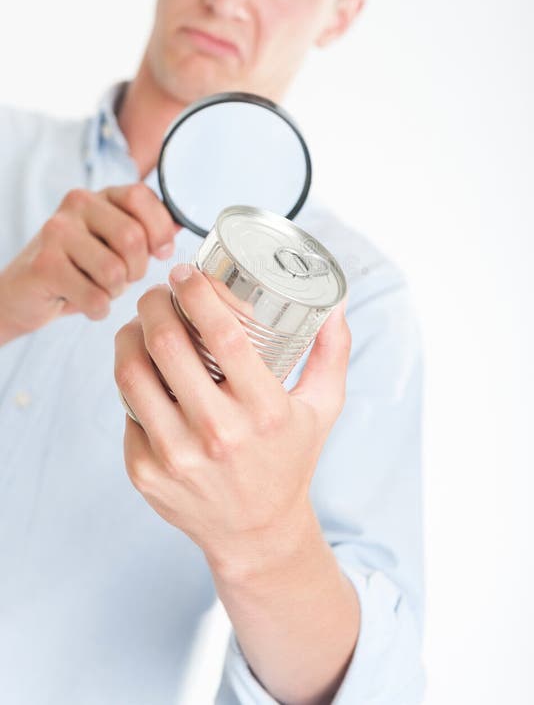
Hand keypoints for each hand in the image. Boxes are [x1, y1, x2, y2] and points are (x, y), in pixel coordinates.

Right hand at [0, 183, 179, 343]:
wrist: (23, 293)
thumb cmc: (79, 269)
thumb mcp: (114, 244)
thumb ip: (146, 232)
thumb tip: (182, 224)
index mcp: (100, 195)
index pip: (141, 196)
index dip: (159, 228)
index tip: (161, 252)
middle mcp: (76, 205)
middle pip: (132, 238)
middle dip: (137, 269)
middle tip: (124, 279)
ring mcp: (56, 232)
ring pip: (114, 271)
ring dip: (115, 292)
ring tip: (100, 290)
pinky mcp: (44, 265)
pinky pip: (95, 296)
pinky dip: (98, 310)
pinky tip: (86, 304)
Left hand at [115, 264, 350, 578]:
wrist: (256, 533)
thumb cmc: (289, 460)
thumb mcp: (323, 407)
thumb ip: (331, 352)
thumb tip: (335, 301)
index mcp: (263, 410)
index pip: (222, 335)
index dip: (197, 293)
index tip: (186, 273)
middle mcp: (218, 434)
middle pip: (167, 345)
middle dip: (153, 303)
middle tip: (158, 293)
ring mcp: (176, 456)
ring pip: (132, 374)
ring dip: (129, 335)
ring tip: (139, 323)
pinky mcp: (145, 472)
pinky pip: (126, 409)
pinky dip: (129, 378)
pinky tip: (140, 367)